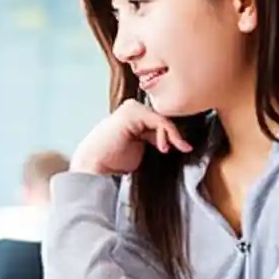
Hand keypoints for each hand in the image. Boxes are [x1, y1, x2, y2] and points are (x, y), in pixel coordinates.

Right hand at [70, 99, 192, 174]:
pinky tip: (163, 147)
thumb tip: (174, 139)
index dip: (172, 134)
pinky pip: (158, 120)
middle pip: (163, 117)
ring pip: (162, 117)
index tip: (183, 148)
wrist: (95, 169)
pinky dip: (166, 133)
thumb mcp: (139, 149)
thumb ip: (153, 139)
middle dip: (174, 133)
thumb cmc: (112, 163)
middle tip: (183, 147)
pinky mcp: (131, 113)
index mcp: (132, 118)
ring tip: (171, 149)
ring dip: (172, 134)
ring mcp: (130, 109)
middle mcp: (131, 110)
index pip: (159, 120)